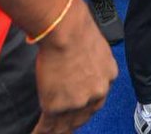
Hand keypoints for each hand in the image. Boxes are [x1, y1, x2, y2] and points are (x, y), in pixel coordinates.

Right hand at [31, 0, 116, 132]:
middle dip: (74, 121)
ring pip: (66, 123)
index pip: (98, 94)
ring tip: (49, 133)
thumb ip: (89, 58)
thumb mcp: (94, 44)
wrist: (66, 31)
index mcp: (108, 74)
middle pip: (85, 114)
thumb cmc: (76, 27)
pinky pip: (48, 124)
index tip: (80, 106)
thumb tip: (78, 58)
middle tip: (66, 128)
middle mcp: (97, 91)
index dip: (87, 103)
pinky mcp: (58, 106)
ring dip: (57, 130)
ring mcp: (78, 101)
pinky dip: (41, 131)